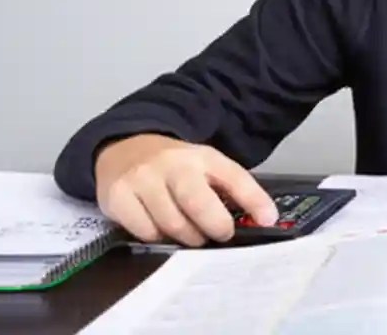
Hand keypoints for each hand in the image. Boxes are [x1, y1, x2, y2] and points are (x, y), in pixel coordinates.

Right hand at [93, 133, 277, 246]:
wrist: (124, 148)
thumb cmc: (174, 167)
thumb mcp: (207, 168)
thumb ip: (234, 190)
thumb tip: (266, 219)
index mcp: (203, 156)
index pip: (234, 176)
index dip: (255, 200)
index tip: (268, 220)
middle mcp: (173, 165)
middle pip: (199, 204)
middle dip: (215, 227)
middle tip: (219, 234)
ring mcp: (143, 179)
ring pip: (173, 225)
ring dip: (187, 238)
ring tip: (190, 232)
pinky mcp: (118, 196)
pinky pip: (146, 233)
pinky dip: (158, 238)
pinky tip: (160, 227)